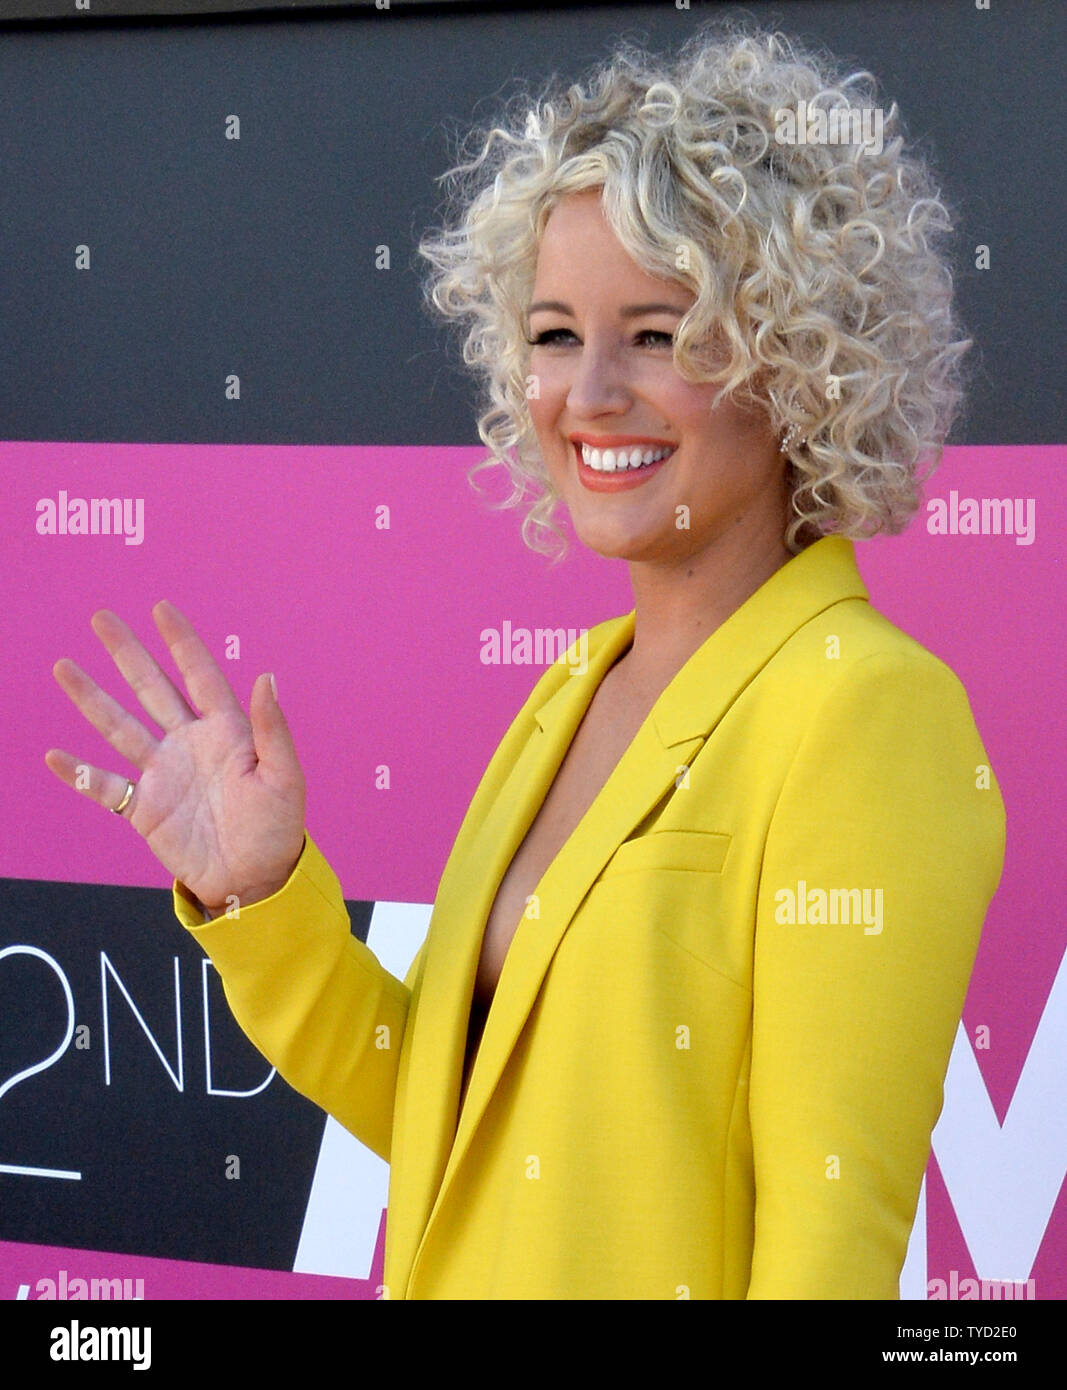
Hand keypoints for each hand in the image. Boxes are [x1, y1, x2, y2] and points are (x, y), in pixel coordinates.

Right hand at [45, 602, 306, 915]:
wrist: (254, 880)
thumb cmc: (278, 828)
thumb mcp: (285, 777)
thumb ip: (272, 729)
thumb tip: (267, 677)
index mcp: (227, 731)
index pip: (200, 675)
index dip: (181, 643)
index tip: (161, 608)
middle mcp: (190, 744)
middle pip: (151, 689)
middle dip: (127, 654)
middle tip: (101, 618)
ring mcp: (163, 773)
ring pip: (120, 727)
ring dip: (92, 699)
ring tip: (64, 668)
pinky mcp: (145, 807)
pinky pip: (105, 787)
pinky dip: (79, 774)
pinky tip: (54, 756)